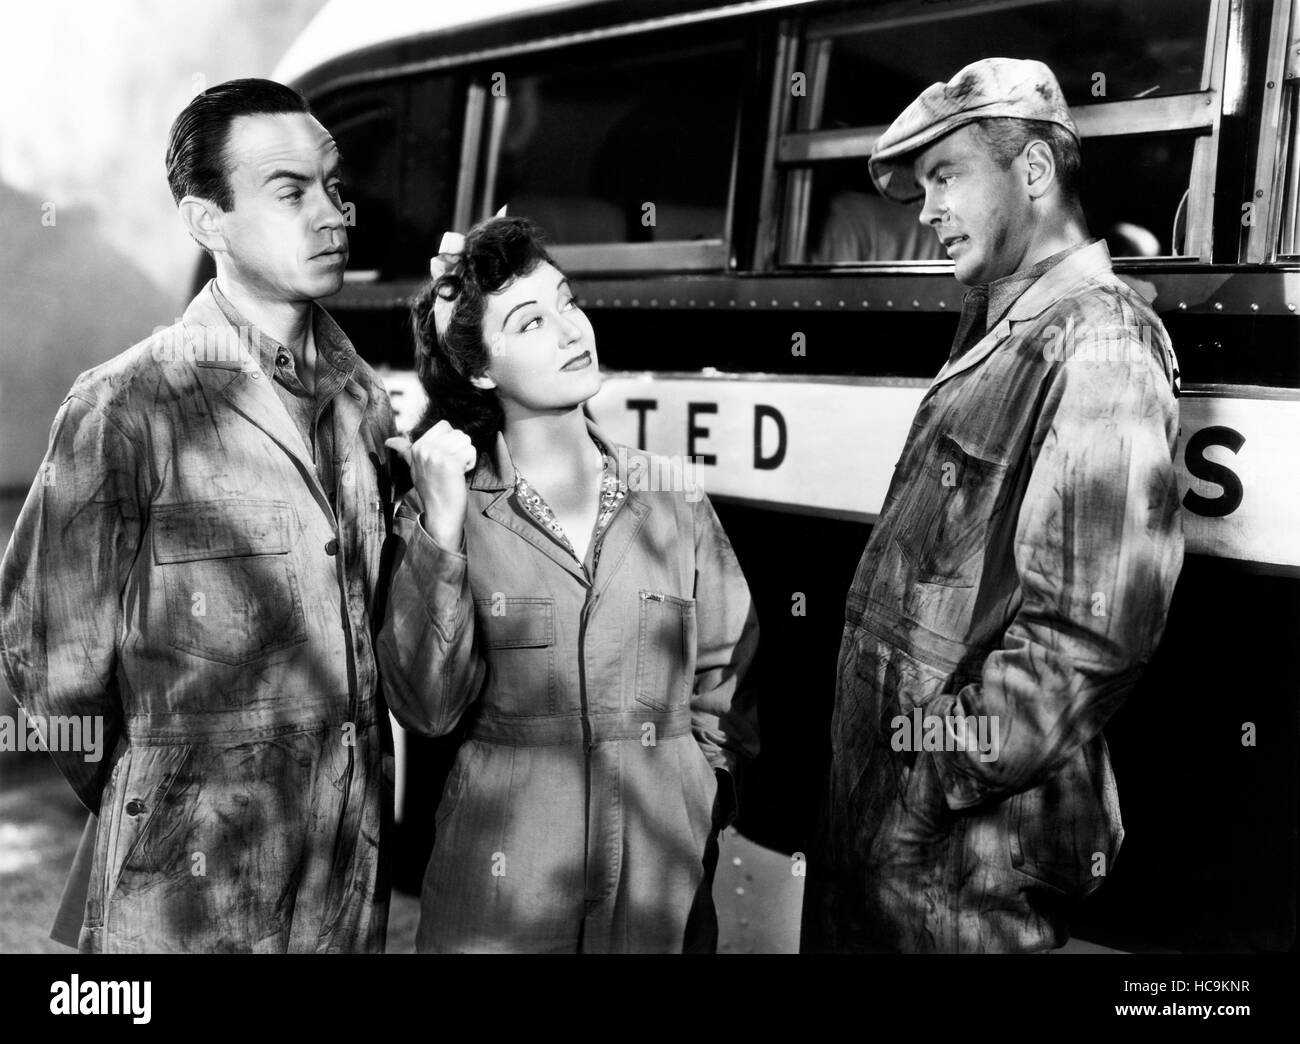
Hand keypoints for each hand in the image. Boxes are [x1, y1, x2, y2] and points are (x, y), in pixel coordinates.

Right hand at [385, 421, 475, 549]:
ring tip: (455, 470)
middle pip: (458, 433)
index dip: (450, 440)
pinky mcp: (452, 462)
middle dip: (460, 448)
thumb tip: (389, 441)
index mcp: (417, 447)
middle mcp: (425, 448)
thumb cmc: (431, 490)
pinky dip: (470, 463)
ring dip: (466, 456)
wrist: (440, 512)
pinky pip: (471, 452)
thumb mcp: (414, 468)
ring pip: (466, 441)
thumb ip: (405, 451)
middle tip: (450, 467)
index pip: (444, 425)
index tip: (443, 458)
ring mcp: (438, 455)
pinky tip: (460, 474)